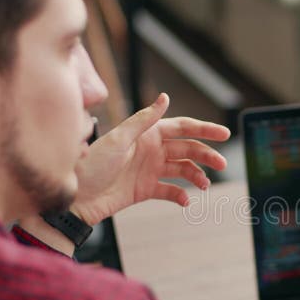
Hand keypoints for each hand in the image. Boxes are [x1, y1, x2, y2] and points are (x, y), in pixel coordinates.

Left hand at [71, 93, 230, 224]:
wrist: (75, 200)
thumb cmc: (90, 166)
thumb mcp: (118, 140)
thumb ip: (144, 120)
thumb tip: (165, 98)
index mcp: (146, 133)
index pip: (182, 127)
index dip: (204, 129)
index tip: (224, 134)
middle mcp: (150, 149)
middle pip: (187, 149)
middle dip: (206, 155)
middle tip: (222, 165)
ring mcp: (149, 169)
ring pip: (182, 170)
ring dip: (197, 176)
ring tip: (205, 186)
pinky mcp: (145, 189)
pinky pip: (170, 191)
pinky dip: (180, 195)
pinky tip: (186, 201)